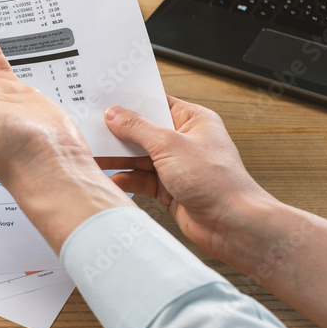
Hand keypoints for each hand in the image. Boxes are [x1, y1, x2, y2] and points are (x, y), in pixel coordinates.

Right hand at [102, 96, 326, 327]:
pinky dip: (127, 180)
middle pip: (144, 131)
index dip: (131, 103)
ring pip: (139, 157)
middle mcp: (185, 142)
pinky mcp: (170, 189)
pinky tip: (114, 180)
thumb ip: (138, 128)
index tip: (105, 101)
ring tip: (97, 157)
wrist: (233, 226)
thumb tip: (115, 114)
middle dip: (119, 134)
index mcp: (194, 121)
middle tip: (93, 130)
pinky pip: (141, 180)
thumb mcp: (170, 145)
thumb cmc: (218, 182)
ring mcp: (177, 166)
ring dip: (120, 159)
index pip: (156, 104)